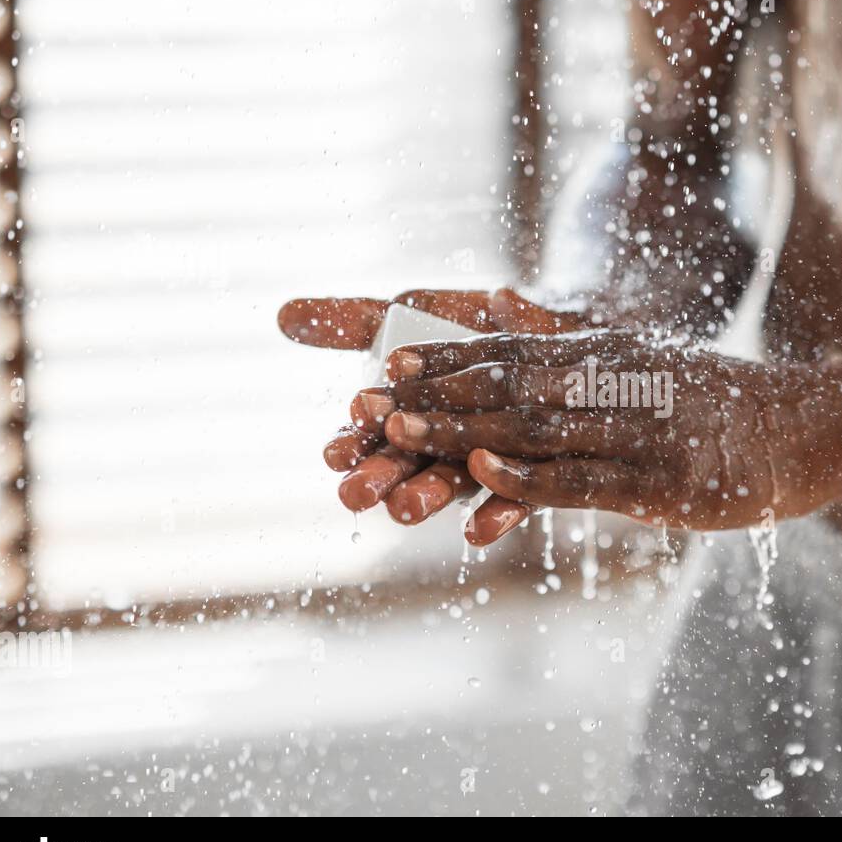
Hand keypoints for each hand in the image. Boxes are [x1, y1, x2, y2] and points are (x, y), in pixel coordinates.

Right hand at [278, 288, 588, 544]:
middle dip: (382, 477)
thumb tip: (283, 315)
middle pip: (409, 462)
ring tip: (406, 507)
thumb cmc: (473, 322)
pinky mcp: (538, 467)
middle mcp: (445, 441)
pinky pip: (521, 495)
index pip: (372, 431)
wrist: (558, 320)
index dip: (352, 444)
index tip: (332, 453)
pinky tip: (479, 531)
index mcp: (408, 409)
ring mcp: (489, 457)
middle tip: (355, 493)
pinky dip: (499, 512)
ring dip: (430, 495)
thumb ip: (354, 321)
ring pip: (457, 482)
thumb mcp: (413, 310)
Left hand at [376, 329, 841, 532]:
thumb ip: (576, 343)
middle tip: (364, 407)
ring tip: (399, 433)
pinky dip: (527, 475)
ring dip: (459, 430)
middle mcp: (610, 382)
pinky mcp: (655, 479)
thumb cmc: (720, 400)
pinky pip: (580, 477)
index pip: (507, 352)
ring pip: (529, 427)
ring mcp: (631, 429)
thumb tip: (510, 312)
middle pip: (503, 386)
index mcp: (603, 353)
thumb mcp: (645, 359)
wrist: (805, 424)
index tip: (382, 366)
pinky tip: (483, 472)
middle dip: (431, 397)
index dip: (443, 361)